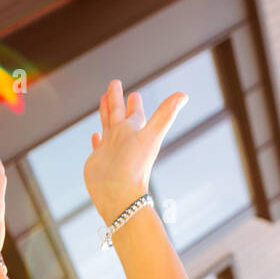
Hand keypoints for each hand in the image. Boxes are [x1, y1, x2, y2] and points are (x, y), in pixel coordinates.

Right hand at [84, 78, 186, 224]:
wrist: (118, 194)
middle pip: (119, 115)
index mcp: (135, 132)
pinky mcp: (98, 159)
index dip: (134, 103)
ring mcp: (110, 149)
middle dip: (116, 100)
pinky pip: (98, 145)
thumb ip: (166, 114)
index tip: (134, 93)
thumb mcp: (152, 134)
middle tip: (114, 84)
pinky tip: (96, 134)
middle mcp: (123, 139)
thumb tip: (184, 95)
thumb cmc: (135, 167)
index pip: (135, 113)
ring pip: (107, 125)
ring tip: (102, 99)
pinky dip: (97, 139)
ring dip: (105, 113)